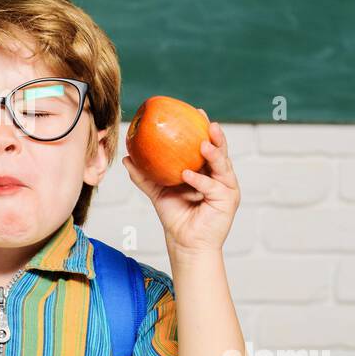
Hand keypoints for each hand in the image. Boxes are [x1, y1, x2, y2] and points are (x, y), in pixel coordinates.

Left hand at [123, 113, 240, 253]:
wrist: (184, 243)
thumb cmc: (175, 216)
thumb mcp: (157, 192)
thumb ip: (144, 175)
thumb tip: (127, 158)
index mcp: (207, 170)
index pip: (208, 145)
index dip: (204, 128)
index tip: (196, 112)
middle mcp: (220, 177)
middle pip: (221, 151)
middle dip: (217, 136)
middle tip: (208, 123)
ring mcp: (226, 188)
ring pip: (223, 165)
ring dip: (213, 153)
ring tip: (202, 143)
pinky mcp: (227, 201)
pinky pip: (212, 187)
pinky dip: (200, 180)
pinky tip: (187, 174)